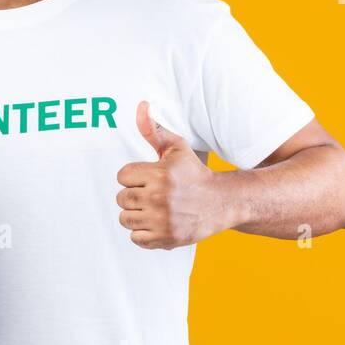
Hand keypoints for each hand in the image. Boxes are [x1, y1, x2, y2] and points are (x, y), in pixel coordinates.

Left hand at [115, 101, 231, 248]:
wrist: (222, 202)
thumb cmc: (194, 173)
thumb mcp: (177, 148)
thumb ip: (154, 130)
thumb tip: (141, 106)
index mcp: (160, 174)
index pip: (122, 176)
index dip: (133, 176)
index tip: (148, 178)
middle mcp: (159, 198)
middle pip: (121, 198)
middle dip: (134, 195)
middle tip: (151, 194)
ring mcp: (163, 220)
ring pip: (125, 219)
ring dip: (136, 215)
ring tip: (153, 209)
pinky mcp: (167, 239)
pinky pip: (136, 238)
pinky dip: (143, 233)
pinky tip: (156, 223)